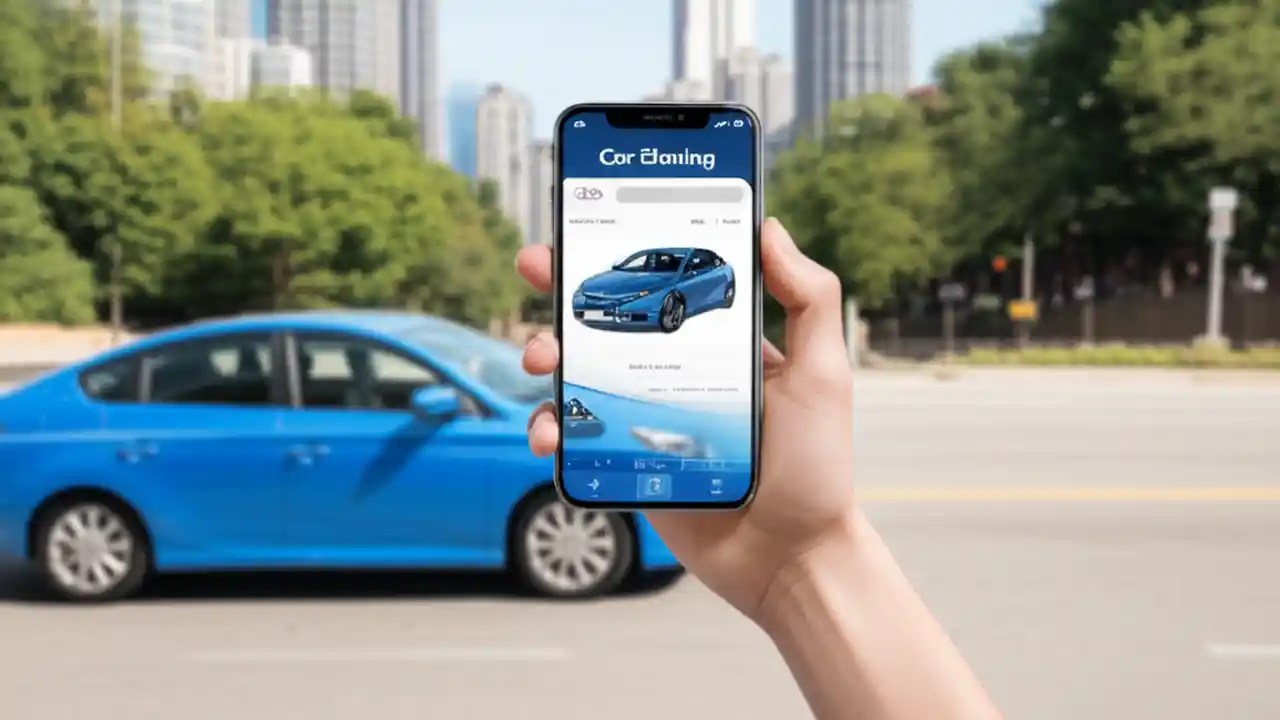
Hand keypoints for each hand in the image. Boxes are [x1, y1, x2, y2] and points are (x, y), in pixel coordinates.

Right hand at [517, 219, 856, 621]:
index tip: (589, 224)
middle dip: (563, 290)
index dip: (624, 255)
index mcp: (716, 347)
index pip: (662, 286)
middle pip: (605, 323)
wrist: (791, 557)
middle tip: (538, 268)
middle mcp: (674, 376)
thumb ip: (808, 299)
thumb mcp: (823, 374)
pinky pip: (574, 437)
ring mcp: (645, 419)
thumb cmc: (816, 468)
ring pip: (577, 376)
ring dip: (545, 355)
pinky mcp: (625, 463)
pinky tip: (548, 432)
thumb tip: (771, 227)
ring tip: (541, 358)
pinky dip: (548, 429)